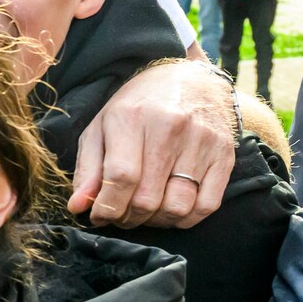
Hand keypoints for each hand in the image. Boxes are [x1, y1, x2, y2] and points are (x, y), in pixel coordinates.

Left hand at [70, 59, 236, 228]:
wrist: (190, 80)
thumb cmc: (138, 108)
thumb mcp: (102, 127)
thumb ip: (88, 169)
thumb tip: (77, 207)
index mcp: (132, 117)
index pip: (121, 177)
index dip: (107, 207)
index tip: (99, 216)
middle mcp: (170, 127)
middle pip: (147, 198)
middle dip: (128, 218)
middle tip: (121, 215)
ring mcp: (202, 141)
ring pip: (177, 207)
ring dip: (156, 221)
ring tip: (145, 211)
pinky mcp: (224, 154)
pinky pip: (206, 206)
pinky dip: (185, 218)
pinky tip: (171, 208)